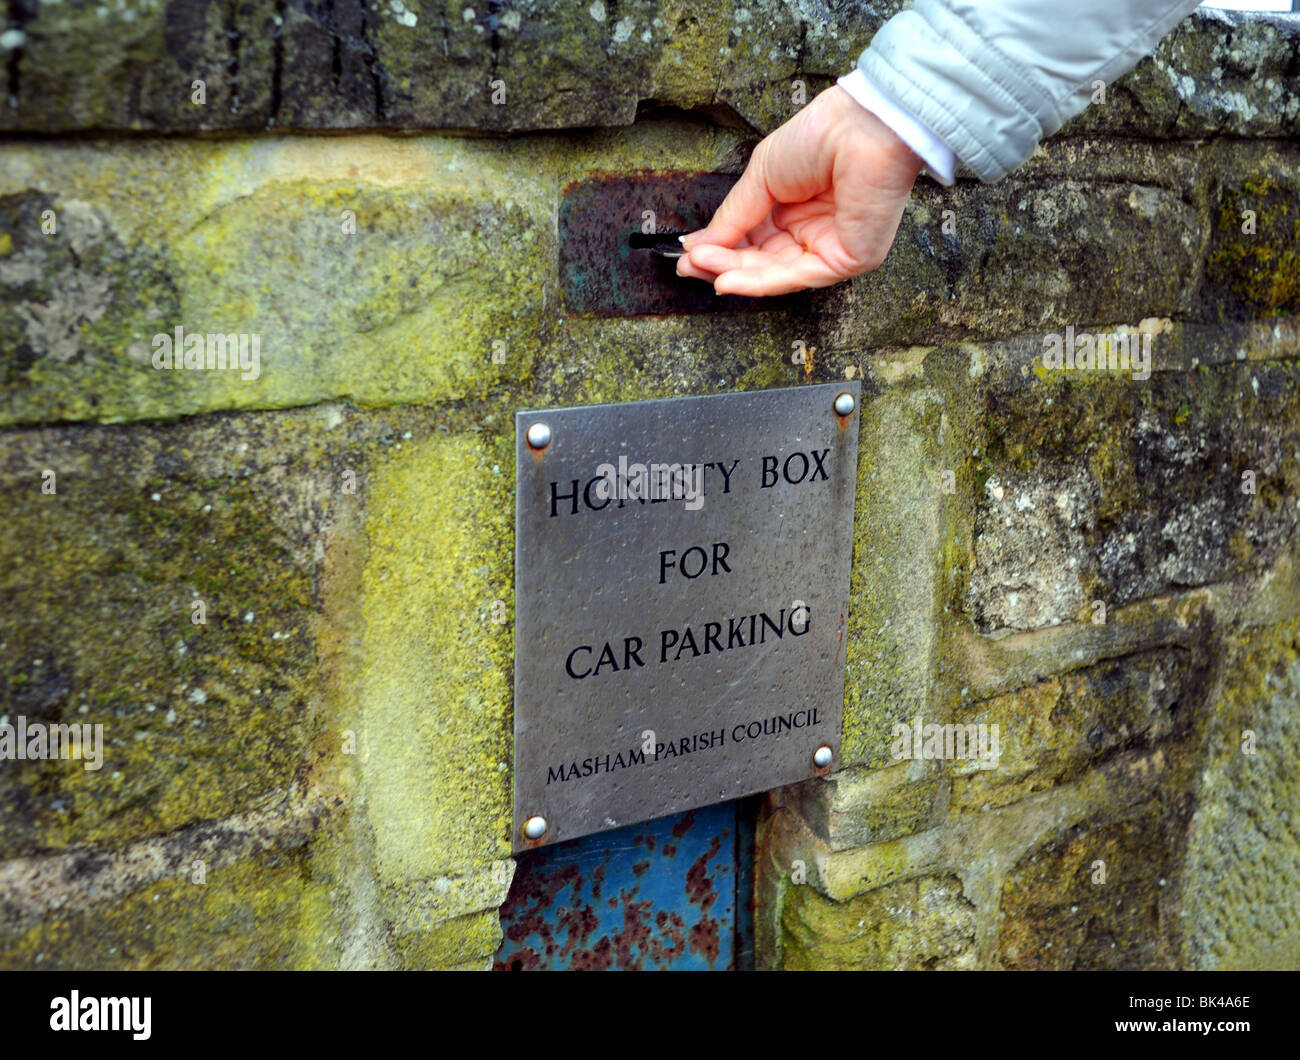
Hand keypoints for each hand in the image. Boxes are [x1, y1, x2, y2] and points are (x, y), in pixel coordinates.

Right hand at [677, 85, 924, 295]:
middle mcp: (813, 231)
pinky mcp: (848, 259)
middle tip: (688, 266)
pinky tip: (729, 279)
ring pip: (775, 273)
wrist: (862, 126)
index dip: (720, 249)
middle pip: (760, 260)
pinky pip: (798, 277)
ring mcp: (831, 247)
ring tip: (701, 268)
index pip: (752, 239)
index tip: (689, 254)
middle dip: (722, 264)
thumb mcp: (761, 176)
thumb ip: (733, 215)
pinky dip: (760, 282)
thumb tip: (700, 245)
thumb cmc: (821, 136)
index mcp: (795, 207)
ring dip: (734, 273)